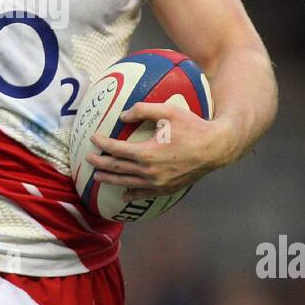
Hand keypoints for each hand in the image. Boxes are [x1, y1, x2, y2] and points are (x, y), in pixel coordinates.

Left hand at [87, 102, 235, 199]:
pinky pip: (145, 194)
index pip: (117, 150)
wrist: (216, 148)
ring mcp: (158, 183)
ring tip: (98, 176)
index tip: (93, 139)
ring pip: (127, 183)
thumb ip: (142, 110)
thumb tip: (122, 115)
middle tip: (88, 159)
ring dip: (110, 179)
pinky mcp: (168, 189)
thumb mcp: (168, 111)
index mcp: (147, 153)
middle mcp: (149, 171)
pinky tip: (125, 195)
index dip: (103, 144)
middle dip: (101, 163)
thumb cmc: (193, 127)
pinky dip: (133, 194)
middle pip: (118, 168)